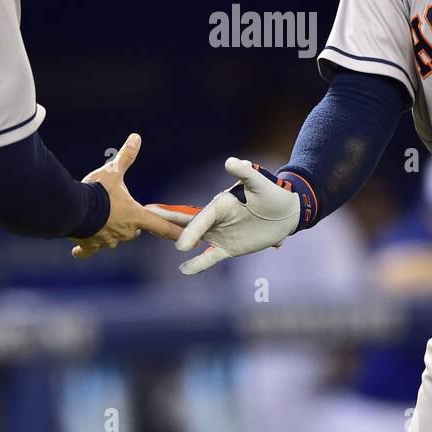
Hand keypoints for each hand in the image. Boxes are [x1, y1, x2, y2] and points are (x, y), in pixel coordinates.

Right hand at [71, 133, 183, 259]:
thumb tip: (136, 137)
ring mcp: (107, 241)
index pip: (162, 227)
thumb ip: (126, 157)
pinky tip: (78, 249)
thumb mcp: (113, 171)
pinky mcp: (89, 246)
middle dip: (130, 223)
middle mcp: (125, 232)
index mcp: (135, 215)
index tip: (194, 242)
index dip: (177, 233)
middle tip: (118, 210)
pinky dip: (85, 249)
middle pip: (135, 231)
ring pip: (113, 239)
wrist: (72, 208)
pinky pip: (88, 251)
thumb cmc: (96, 190)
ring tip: (97, 219)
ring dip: (108, 231)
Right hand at [146, 158, 299, 274]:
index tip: (179, 242)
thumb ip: (245, 173)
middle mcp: (216, 219)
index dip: (190, 230)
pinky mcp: (228, 247)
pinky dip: (198, 264)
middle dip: (167, 223)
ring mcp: (220, 234)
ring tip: (156, 241)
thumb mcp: (260, 183)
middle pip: (188, 224)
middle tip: (144, 218)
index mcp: (220, 204)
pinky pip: (210, 257)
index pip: (201, 219)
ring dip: (178, 242)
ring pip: (195, 240)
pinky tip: (184, 270)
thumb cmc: (273, 194)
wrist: (287, 213)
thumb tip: (231, 161)